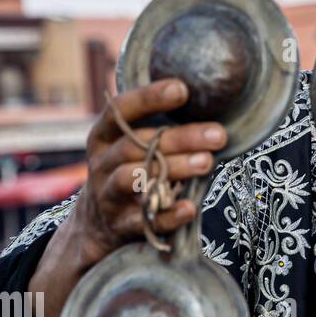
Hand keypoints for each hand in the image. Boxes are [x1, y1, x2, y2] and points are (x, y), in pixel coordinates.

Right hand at [29, 78, 226, 316]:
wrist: (97, 227)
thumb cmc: (132, 172)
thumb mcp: (134, 146)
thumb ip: (162, 127)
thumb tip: (214, 101)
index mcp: (105, 136)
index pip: (121, 110)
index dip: (149, 98)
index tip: (181, 89)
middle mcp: (103, 163)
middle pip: (135, 145)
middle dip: (179, 138)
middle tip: (218, 136)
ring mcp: (109, 196)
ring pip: (133, 178)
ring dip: (173, 169)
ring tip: (207, 163)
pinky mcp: (122, 226)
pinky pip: (144, 221)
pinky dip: (168, 215)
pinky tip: (190, 208)